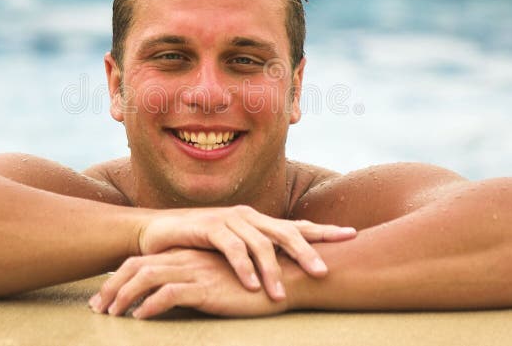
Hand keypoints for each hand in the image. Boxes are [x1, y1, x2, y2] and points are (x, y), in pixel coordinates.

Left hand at [90, 248, 287, 318]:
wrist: (283, 277)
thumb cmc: (250, 282)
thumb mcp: (215, 280)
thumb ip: (194, 282)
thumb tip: (170, 299)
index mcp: (186, 255)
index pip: (142, 262)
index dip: (118, 279)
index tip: (104, 298)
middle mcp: (186, 259)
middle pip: (136, 267)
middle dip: (111, 288)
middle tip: (96, 308)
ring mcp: (195, 271)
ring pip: (147, 278)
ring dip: (123, 297)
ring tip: (111, 315)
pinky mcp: (206, 287)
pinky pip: (169, 293)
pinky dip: (150, 305)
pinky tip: (140, 318)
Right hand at [137, 205, 354, 299]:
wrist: (159, 233)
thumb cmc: (201, 244)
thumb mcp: (236, 248)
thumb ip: (260, 254)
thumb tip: (292, 271)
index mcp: (260, 222)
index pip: (297, 226)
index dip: (324, 230)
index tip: (353, 235)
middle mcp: (249, 217)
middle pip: (285, 232)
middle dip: (307, 251)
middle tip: (324, 272)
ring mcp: (229, 219)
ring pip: (259, 243)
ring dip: (271, 270)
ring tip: (281, 294)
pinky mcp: (208, 227)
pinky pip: (230, 248)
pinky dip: (242, 267)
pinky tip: (251, 285)